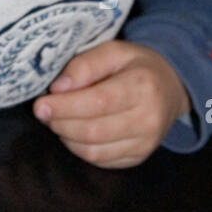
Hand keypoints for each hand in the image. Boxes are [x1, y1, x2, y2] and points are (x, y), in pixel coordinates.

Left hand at [32, 40, 190, 167]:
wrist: (171, 88)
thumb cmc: (137, 66)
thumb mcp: (114, 50)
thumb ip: (85, 64)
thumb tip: (58, 89)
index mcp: (143, 86)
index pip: (98, 102)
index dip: (65, 107)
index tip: (41, 105)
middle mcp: (149, 119)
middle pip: (93, 131)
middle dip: (60, 123)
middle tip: (45, 112)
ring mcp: (146, 143)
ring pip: (93, 151)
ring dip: (67, 137)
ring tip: (60, 120)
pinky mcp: (138, 157)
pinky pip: (100, 160)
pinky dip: (80, 148)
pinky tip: (76, 132)